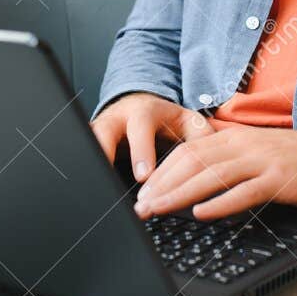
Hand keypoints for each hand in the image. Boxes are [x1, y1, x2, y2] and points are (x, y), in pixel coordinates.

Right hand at [89, 92, 213, 181]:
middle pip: (105, 131)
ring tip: (91, 188)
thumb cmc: (169, 121)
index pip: (141, 126)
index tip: (144, 176)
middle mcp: (118, 117)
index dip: (141, 151)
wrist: (144, 108)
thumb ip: (202, 137)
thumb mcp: (189, 123)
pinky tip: (85, 187)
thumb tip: (214, 157)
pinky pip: (81, 151)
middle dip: (105, 154)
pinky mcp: (90, 140)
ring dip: (88, 162)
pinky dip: (83, 168)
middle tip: (110, 185)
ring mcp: (100, 128)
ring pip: (87, 140)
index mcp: (146, 111)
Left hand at [133, 125, 296, 220]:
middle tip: (140, 207)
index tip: (142, 192)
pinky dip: (220, 203)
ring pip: (211, 175)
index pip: (188, 151)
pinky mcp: (280, 179)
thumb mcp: (259, 154)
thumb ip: (230, 163)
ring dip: (179, 194)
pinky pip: (245, 192)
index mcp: (237, 138)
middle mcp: (245, 145)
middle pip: (192, 162)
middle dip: (162, 185)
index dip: (161, 171)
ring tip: (158, 209)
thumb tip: (197, 183)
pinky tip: (201, 214)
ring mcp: (262, 161)